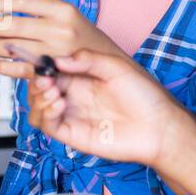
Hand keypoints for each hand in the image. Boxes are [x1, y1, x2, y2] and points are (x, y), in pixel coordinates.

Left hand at [0, 0, 123, 80]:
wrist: (112, 66)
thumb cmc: (86, 41)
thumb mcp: (69, 17)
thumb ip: (41, 13)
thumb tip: (3, 10)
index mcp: (63, 9)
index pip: (22, 0)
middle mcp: (60, 29)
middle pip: (13, 24)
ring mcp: (57, 52)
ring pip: (13, 47)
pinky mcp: (53, 72)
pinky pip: (21, 69)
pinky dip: (4, 67)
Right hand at [27, 48, 182, 165]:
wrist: (159, 127)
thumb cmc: (144, 95)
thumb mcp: (116, 67)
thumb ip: (87, 60)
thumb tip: (58, 60)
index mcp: (81, 79)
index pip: (50, 71)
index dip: (40, 66)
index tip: (39, 62)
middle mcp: (73, 97)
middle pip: (39, 90)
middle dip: (36, 83)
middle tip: (46, 80)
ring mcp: (72, 116)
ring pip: (37, 108)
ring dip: (38, 99)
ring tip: (53, 92)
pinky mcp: (73, 134)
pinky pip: (47, 125)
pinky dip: (44, 114)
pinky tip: (59, 104)